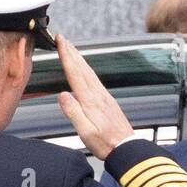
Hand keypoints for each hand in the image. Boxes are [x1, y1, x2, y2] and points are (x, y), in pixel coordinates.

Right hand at [55, 34, 134, 159]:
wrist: (126, 148)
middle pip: (83, 69)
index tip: (60, 42)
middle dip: (72, 52)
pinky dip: (87, 70)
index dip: (67, 56)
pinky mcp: (108, 101)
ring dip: (79, 59)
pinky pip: (94, 80)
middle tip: (63, 38)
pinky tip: (85, 70)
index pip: (75, 73)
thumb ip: (73, 112)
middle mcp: (98, 95)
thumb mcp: (85, 131)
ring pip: (89, 73)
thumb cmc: (105, 143)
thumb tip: (63, 94)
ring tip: (71, 49)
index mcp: (90, 100)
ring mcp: (104, 97)